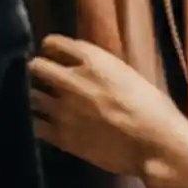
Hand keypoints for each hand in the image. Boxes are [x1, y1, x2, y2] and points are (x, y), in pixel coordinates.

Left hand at [28, 35, 187, 176]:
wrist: (155, 145)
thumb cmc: (154, 109)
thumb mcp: (130, 76)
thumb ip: (103, 70)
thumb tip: (87, 69)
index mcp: (94, 61)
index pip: (55, 43)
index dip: (51, 48)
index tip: (53, 53)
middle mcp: (72, 80)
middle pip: (36, 66)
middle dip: (39, 70)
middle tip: (46, 79)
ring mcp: (63, 109)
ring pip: (32, 95)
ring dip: (38, 97)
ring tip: (46, 103)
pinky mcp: (61, 135)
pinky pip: (35, 124)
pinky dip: (39, 122)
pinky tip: (48, 124)